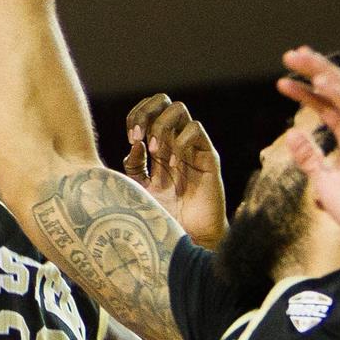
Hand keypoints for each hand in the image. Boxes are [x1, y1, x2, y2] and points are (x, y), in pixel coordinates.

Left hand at [122, 94, 227, 247]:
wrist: (188, 238)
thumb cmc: (165, 216)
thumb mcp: (140, 190)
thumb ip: (133, 166)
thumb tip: (135, 143)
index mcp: (158, 145)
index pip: (148, 110)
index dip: (136, 115)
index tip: (131, 138)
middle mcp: (175, 141)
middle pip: (163, 101)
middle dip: (146, 112)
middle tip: (138, 137)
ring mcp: (192, 147)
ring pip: (180, 109)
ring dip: (162, 126)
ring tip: (156, 152)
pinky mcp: (208, 157)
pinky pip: (196, 130)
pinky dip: (179, 143)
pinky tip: (173, 166)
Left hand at [275, 47, 339, 250]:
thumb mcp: (323, 180)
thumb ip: (310, 157)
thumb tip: (293, 133)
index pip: (327, 105)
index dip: (307, 89)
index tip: (284, 78)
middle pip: (338, 91)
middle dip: (315, 70)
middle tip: (290, 54)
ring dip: (323, 73)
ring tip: (300, 58)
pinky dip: (339, 94)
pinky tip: (321, 80)